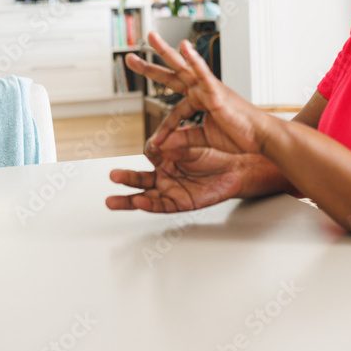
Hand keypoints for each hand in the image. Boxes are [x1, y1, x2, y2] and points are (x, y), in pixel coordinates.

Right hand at [105, 146, 245, 212]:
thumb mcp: (195, 146)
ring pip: (145, 196)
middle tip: (112, 176)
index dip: (151, 149)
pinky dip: (149, 205)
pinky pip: (162, 205)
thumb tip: (161, 145)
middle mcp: (165, 174)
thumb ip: (178, 147)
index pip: (149, 153)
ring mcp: (171, 189)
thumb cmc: (217, 154)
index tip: (154, 145)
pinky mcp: (181, 202)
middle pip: (140, 179)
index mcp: (166, 156)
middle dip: (125, 179)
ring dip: (129, 199)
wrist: (238, 168)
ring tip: (112, 201)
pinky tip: (139, 201)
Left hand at [125, 32, 269, 154]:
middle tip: (130, 56)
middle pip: (171, 74)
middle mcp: (201, 90)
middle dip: (150, 65)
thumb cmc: (239, 136)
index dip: (163, 127)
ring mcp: (208, 88)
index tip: (153, 144)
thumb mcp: (203, 141)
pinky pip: (203, 73)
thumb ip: (183, 140)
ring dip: (166, 51)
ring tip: (151, 37)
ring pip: (183, 66)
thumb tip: (161, 147)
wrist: (260, 138)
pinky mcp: (217, 92)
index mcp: (199, 100)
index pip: (174, 109)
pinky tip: (184, 47)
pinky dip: (194, 60)